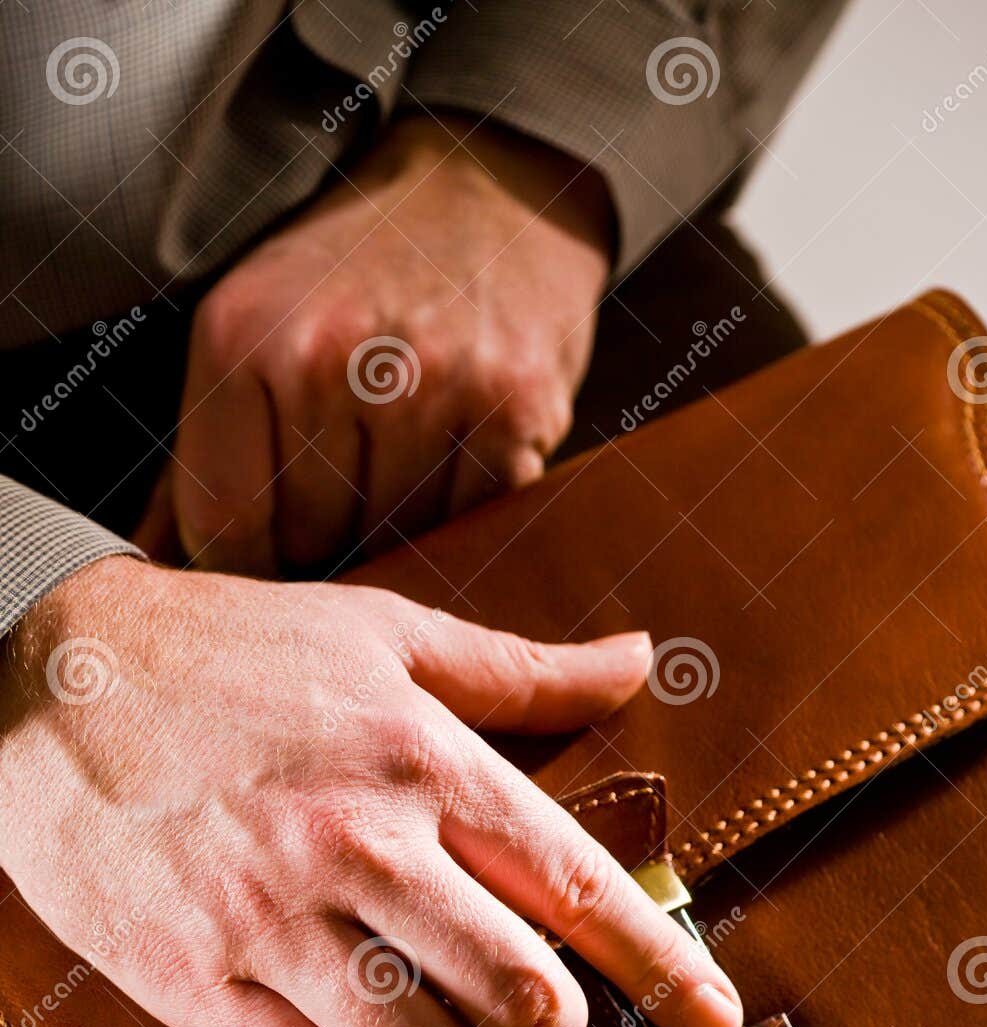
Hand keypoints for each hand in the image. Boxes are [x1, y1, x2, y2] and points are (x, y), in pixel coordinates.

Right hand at [0, 558, 740, 1026]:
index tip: (716, 1024)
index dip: (665, 969)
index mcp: (423, 760)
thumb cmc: (231, 654)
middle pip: (519, 995)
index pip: (577, 887)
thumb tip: (636, 662)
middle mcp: (361, 845)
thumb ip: (520, 671)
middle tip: (544, 1016)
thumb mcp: (383, 635)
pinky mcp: (197, 981)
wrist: (45, 681)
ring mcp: (273, 923)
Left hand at [170, 115, 614, 573]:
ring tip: (401, 455)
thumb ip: (202, 449)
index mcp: (243, 335)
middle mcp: (332, 356)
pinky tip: (456, 450)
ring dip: (396, 523)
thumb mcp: (252, 325)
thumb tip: (152, 556)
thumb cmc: (352, 272)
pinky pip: (471, 520)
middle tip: (346, 477)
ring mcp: (431, 383)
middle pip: (311, 540)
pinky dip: (463, 508)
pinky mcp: (514, 408)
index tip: (267, 549)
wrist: (487, 187)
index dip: (245, 560)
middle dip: (324, 534)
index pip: (225, 524)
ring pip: (394, 539)